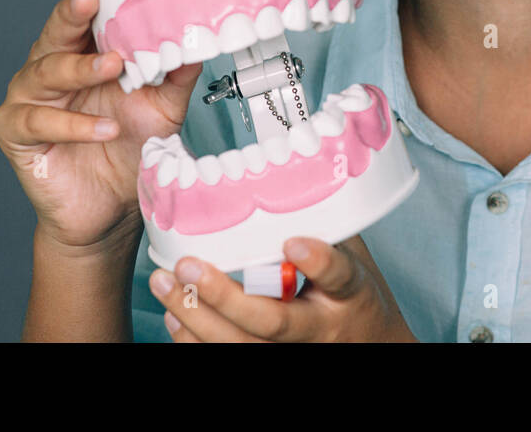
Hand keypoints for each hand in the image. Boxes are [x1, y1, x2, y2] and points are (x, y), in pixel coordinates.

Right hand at [0, 0, 204, 250]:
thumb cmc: (129, 148)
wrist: (108, 211)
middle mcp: (52, 65)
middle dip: (75, 12)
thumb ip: (176, 74)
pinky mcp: (16, 131)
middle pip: (58, 29)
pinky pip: (39, 120)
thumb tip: (199, 41)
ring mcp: (29, 96)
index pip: (87, 10)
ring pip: (46, 70)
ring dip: (80, 68)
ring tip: (112, 68)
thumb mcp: (162, 107)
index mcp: (85, 50)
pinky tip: (103, 128)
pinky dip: (72, 123)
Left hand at [148, 235, 417, 341]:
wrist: (366, 345)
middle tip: (190, 266)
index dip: (317, 261)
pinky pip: (228, 357)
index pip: (338, 276)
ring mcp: (292, 350)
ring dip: (197, 317)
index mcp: (348, 293)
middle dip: (226, 296)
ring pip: (242, 345)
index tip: (292, 241)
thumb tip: (287, 172)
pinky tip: (175, 314)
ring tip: (164, 283)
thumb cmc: (350, 295)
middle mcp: (319, 327)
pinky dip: (196, 339)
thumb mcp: (353, 256)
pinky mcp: (269, 358)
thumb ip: (323, 226)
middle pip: (273, 321)